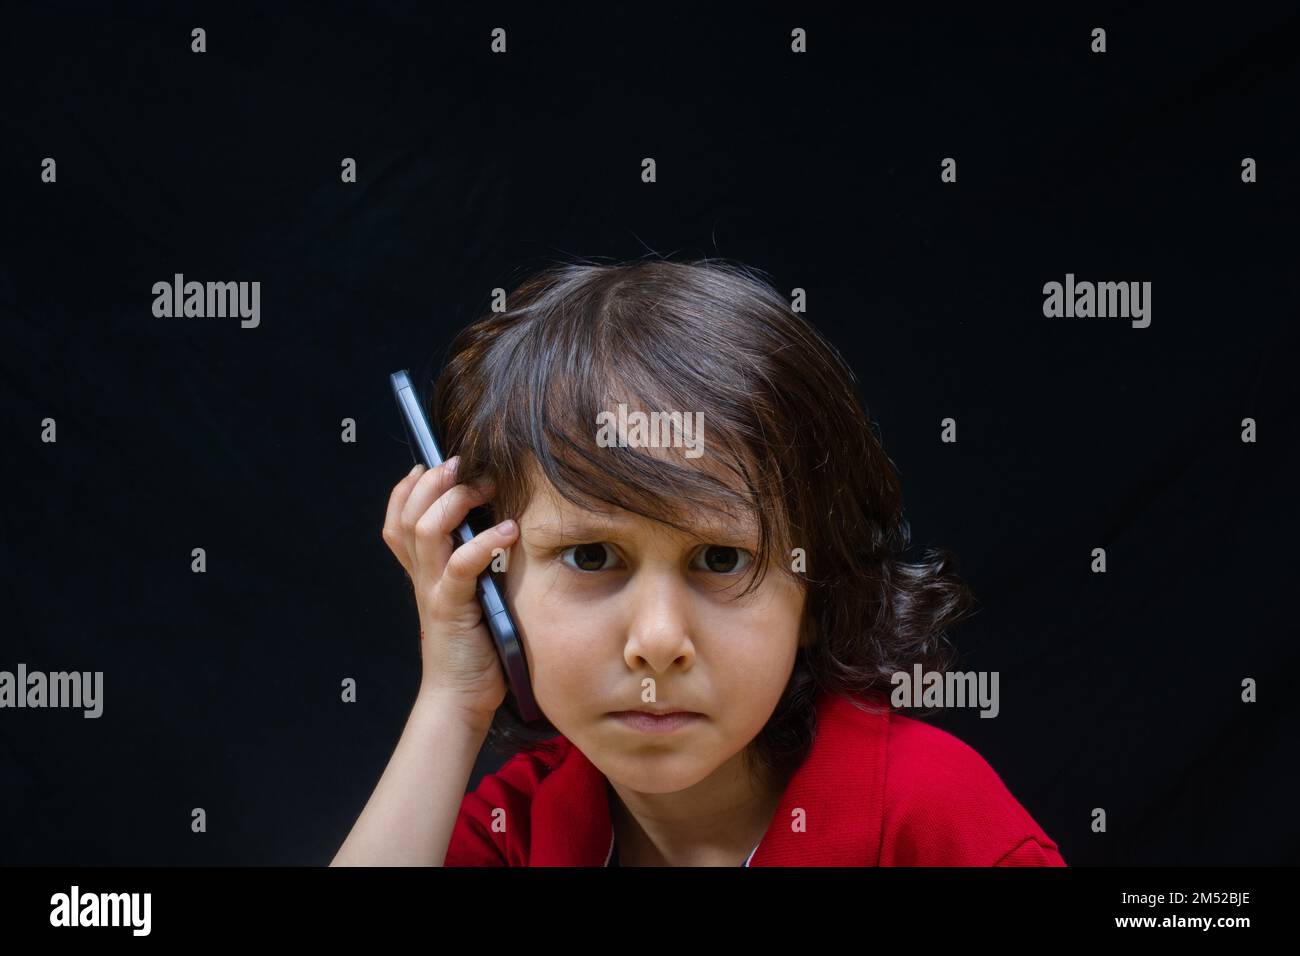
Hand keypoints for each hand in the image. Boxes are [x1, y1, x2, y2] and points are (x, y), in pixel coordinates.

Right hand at [381, 458, 520, 727]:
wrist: (459, 699)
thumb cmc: (473, 648)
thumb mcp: (466, 597)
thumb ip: (468, 565)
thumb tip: (493, 526)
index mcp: (423, 573)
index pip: (397, 521)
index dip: (405, 489)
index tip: (428, 466)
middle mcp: (423, 577)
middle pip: (408, 516)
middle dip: (432, 483)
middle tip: (461, 466)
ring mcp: (434, 591)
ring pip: (426, 531)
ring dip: (453, 502)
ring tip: (483, 487)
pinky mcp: (453, 609)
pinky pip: (461, 566)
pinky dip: (484, 543)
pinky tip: (509, 532)